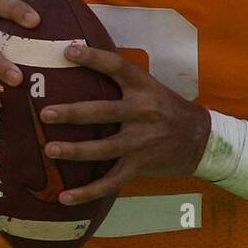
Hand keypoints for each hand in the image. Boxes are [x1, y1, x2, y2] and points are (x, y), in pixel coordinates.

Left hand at [36, 43, 211, 204]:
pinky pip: (111, 182)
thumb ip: (121, 79)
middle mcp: (144, 112)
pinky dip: (87, 192)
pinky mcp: (140, 165)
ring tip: (50, 149)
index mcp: (144, 87)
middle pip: (104, 112)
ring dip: (75, 151)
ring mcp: (142, 141)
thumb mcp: (151, 87)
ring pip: (104, 148)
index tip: (67, 50)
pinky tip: (65, 197)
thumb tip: (79, 54)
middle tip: (46, 113)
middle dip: (74, 113)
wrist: (201, 140)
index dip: (93, 57)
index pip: (117, 66)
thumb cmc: (167, 108)